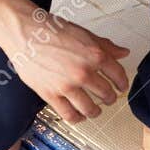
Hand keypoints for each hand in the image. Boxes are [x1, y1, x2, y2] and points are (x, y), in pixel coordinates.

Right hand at [0, 8, 129, 122]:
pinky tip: (79, 117)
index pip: (118, 75)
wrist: (26, 33)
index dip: (122, 83)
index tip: (121, 87)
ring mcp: (67, 85)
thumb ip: (106, 46)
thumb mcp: (85, 34)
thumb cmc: (52, 30)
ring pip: (89, 108)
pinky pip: (68, 114)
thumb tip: (123, 53)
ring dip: (96, 111)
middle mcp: (83, 73)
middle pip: (106, 94)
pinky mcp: (50, 94)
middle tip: (109, 99)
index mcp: (95, 55)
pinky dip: (77, 118)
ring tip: (96, 110)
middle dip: (110, 98)